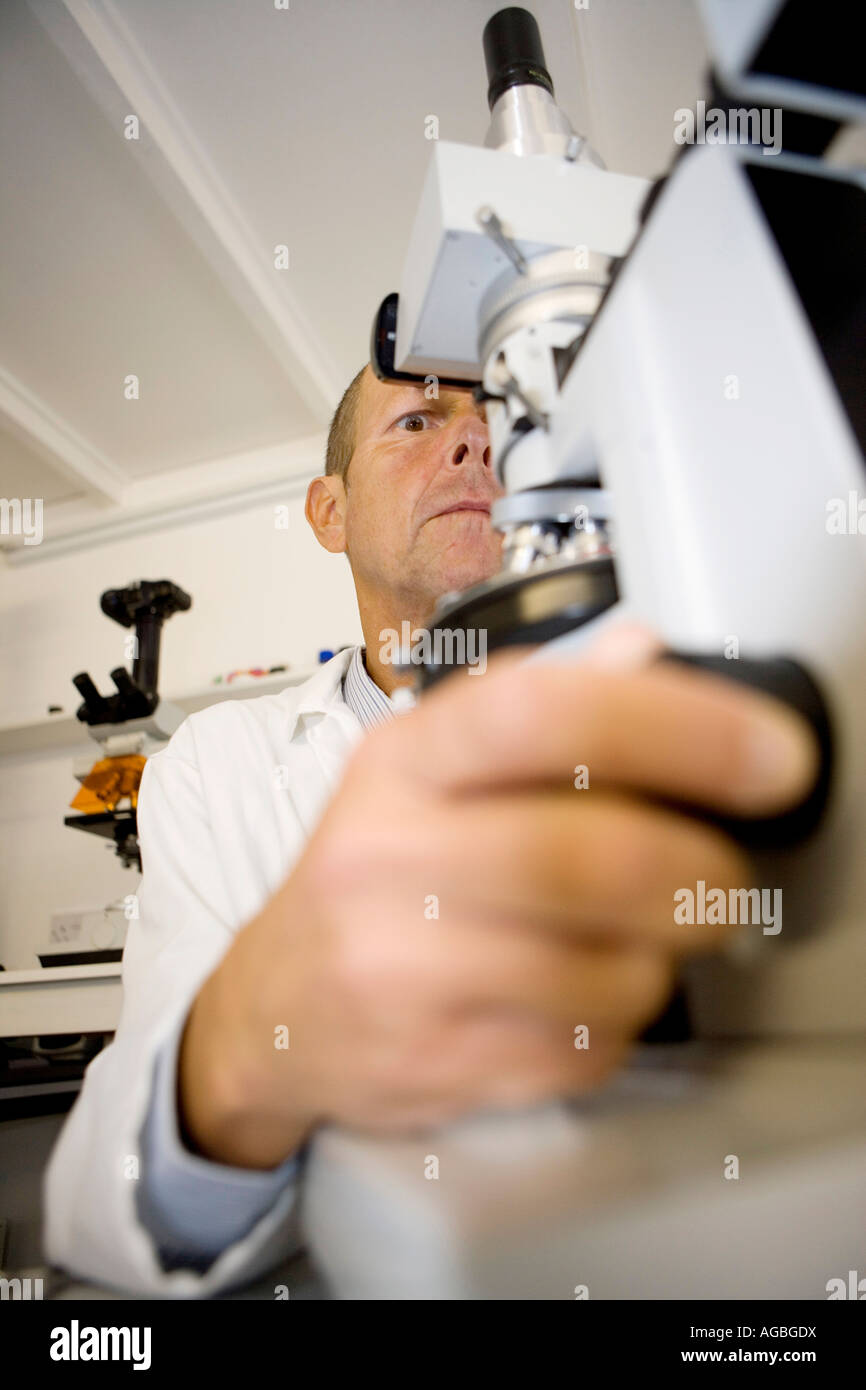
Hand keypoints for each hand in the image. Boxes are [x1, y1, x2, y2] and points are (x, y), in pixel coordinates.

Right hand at [180, 624, 818, 1165]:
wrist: (271, 1007)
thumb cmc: (367, 874)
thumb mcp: (423, 767)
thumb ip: (531, 707)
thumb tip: (641, 651)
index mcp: (401, 762)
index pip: (543, 715)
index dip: (677, 726)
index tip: (766, 754)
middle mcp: (387, 857)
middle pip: (586, 856)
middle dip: (698, 868)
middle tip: (726, 871)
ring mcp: (398, 968)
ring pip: (598, 968)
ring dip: (661, 955)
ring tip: (646, 937)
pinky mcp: (427, 1061)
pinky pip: (579, 1052)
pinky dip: (620, 1025)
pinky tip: (590, 994)